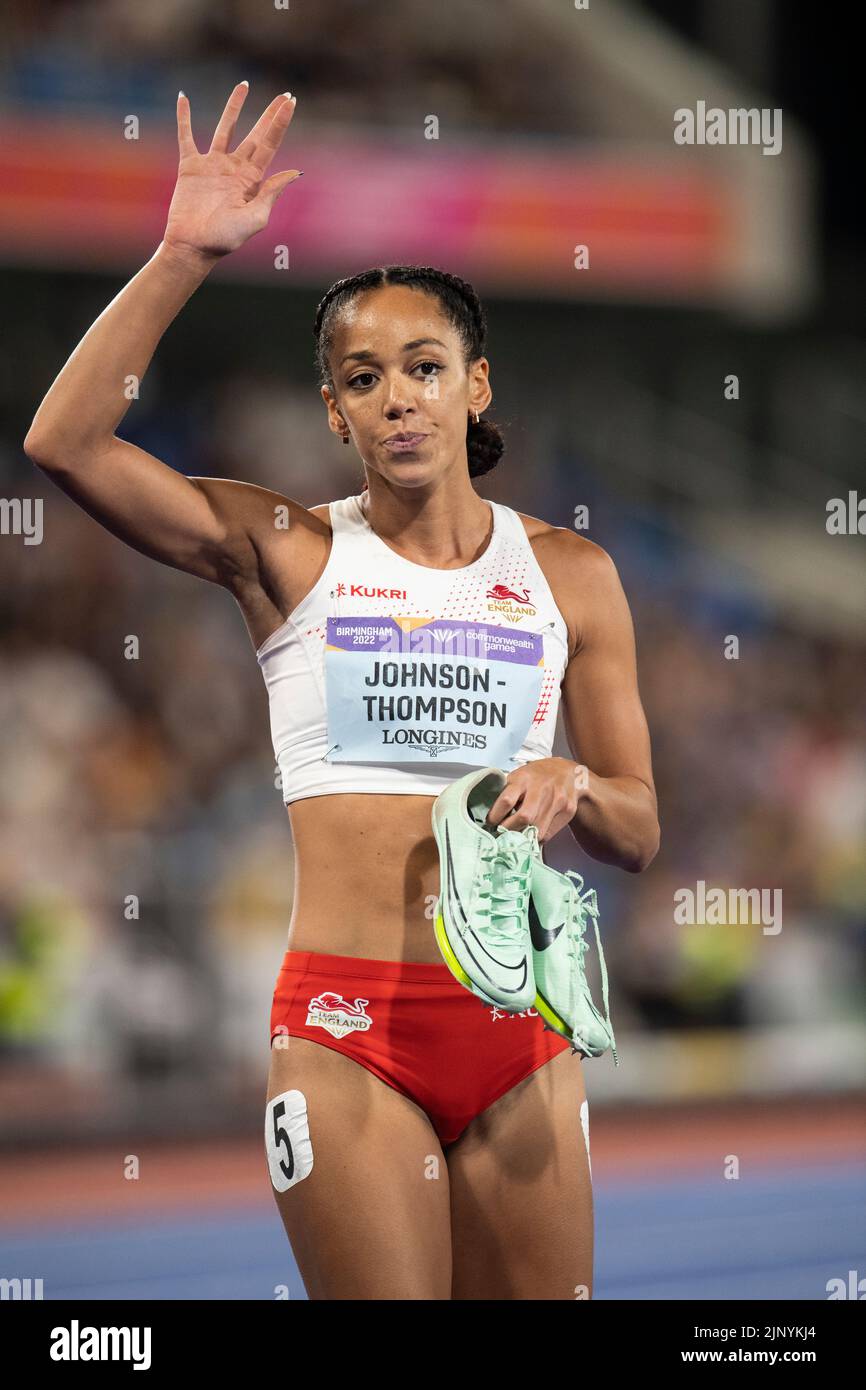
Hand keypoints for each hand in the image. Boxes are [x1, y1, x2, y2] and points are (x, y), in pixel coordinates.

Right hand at [163, 83, 300, 262]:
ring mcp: (212, 165)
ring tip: (243, 85)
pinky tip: (183, 98)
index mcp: (252, 181)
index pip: (270, 145)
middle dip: (269, 115)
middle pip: (255, 134)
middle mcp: (234, 169)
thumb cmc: (225, 239)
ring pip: (225, 128)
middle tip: (284, 95)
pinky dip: (183, 117)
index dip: (280, 123)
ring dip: (234, 107)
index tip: (290, 103)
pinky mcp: (190, 166)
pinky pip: (186, 136)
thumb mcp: (255, 218)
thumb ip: (272, 193)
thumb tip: (295, 171)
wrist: (194, 246)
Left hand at [485, 758, 587, 843]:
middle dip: (510, 830)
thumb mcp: (518, 776)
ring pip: (537, 830)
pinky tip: (532, 833)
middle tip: (503, 833)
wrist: (567, 771)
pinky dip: (537, 838)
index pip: (506, 800)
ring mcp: (557, 799)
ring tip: (517, 835)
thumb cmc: (536, 776)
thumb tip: (493, 819)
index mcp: (523, 778)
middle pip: (524, 818)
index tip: (491, 822)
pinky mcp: (568, 810)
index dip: (495, 816)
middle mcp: (541, 788)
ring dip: (523, 837)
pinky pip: (548, 834)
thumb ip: (507, 793)